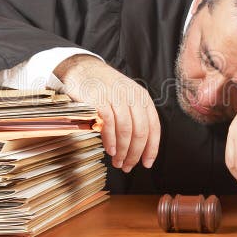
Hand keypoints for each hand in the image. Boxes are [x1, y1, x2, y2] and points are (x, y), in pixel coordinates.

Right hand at [55, 54, 160, 172]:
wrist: (83, 70)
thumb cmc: (105, 88)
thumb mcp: (126, 98)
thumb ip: (134, 117)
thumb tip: (139, 148)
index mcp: (142, 97)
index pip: (153, 127)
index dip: (152, 148)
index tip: (147, 163)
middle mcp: (132, 96)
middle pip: (140, 132)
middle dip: (135, 154)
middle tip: (128, 166)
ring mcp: (116, 96)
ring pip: (126, 130)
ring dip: (122, 151)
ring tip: (118, 161)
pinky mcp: (99, 99)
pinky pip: (109, 124)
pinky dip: (110, 140)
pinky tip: (110, 150)